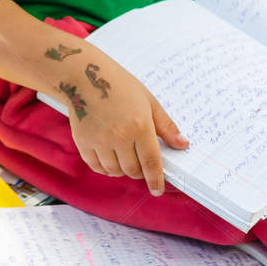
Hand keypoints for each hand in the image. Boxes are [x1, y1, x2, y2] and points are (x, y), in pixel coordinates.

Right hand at [56, 51, 186, 194]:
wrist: (85, 76)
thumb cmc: (120, 86)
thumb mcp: (149, 101)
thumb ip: (166, 126)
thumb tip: (183, 144)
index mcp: (140, 126)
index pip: (151, 163)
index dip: (156, 180)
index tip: (158, 189)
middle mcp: (119, 137)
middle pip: (133, 170)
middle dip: (140, 172)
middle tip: (141, 163)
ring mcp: (99, 141)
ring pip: (115, 171)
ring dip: (123, 170)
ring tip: (125, 157)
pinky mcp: (83, 143)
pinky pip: (97, 167)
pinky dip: (105, 168)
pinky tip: (110, 158)